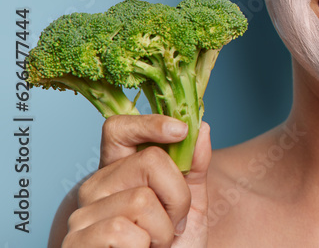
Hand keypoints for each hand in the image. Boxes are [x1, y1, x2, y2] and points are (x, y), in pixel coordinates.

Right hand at [61, 114, 211, 246]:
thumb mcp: (188, 206)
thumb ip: (194, 168)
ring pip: (142, 200)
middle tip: (172, 225)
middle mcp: (94, 187)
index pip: (118, 129)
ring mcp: (82, 214)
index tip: (180, 129)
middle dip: (177, 197)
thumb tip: (203, 128)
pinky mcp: (77, 241)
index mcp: (118, 172)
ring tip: (155, 245)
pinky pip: (125, 230)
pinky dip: (145, 247)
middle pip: (150, 161)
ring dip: (164, 231)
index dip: (149, 122)